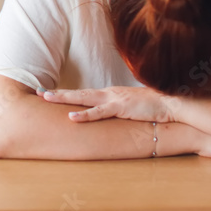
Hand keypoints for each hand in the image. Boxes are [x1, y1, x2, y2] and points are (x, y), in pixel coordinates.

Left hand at [40, 86, 174, 122]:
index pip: (84, 94)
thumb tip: (109, 118)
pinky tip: (71, 116)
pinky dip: (85, 115)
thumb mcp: (131, 108)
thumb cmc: (153, 107)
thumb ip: (118, 111)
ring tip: (46, 98)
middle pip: (78, 93)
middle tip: (38, 92)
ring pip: (83, 98)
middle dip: (58, 93)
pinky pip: (99, 112)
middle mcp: (109, 93)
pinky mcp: (121, 107)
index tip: (49, 94)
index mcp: (110, 94)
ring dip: (64, 98)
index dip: (66, 94)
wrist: (171, 103)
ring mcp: (114, 99)